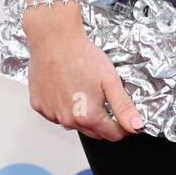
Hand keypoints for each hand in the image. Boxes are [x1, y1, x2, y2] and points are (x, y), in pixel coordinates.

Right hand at [26, 16, 145, 140]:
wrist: (54, 39)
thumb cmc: (81, 55)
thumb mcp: (110, 80)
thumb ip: (124, 107)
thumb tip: (137, 127)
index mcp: (88, 116)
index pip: (111, 135)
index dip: (121, 127)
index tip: (123, 118)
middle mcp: (68, 120)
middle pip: (93, 132)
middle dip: (103, 121)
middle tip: (104, 98)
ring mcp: (52, 114)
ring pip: (73, 123)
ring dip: (81, 114)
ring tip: (83, 88)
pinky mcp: (39, 106)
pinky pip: (55, 113)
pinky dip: (63, 106)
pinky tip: (66, 88)